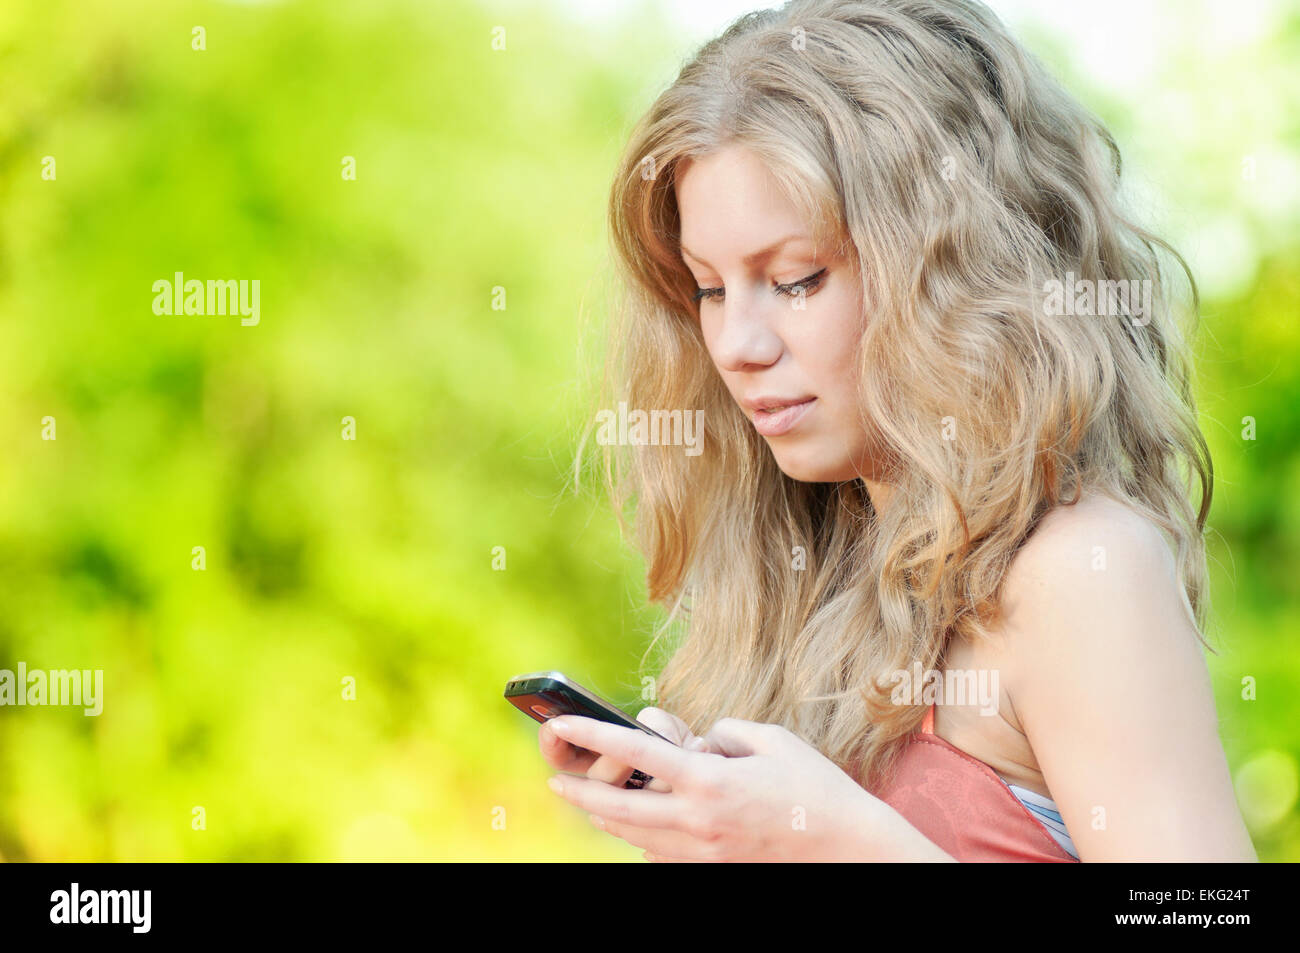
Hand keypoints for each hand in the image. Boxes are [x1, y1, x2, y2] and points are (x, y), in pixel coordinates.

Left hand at [543, 714, 922, 861]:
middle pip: (618, 809)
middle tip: (555, 780)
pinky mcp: (709, 868)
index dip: (592, 735)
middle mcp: (697, 822)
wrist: (845, 848)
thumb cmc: (813, 787)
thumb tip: (695, 743)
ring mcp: (701, 852)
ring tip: (586, 800)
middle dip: (580, 794)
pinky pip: (658, 852)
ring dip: (605, 817)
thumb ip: (722, 732)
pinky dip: (639, 835)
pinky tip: (635, 822)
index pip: (636, 754)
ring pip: (634, 836)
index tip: (561, 723)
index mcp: (709, 782)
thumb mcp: (770, 738)